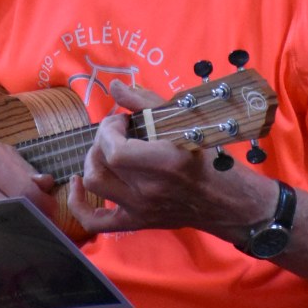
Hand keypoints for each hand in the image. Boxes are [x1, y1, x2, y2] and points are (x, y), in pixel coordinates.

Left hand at [66, 80, 276, 238]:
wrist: (228, 201)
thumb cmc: (211, 159)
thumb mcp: (185, 123)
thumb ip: (145, 103)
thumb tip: (115, 85)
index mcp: (163, 163)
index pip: (114, 149)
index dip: (108, 130)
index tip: (122, 121)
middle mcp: (148, 190)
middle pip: (101, 164)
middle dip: (101, 140)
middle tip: (117, 131)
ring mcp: (140, 209)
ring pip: (95, 185)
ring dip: (92, 161)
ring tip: (105, 150)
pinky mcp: (138, 222)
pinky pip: (95, 221)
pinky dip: (79, 204)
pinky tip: (79, 183)